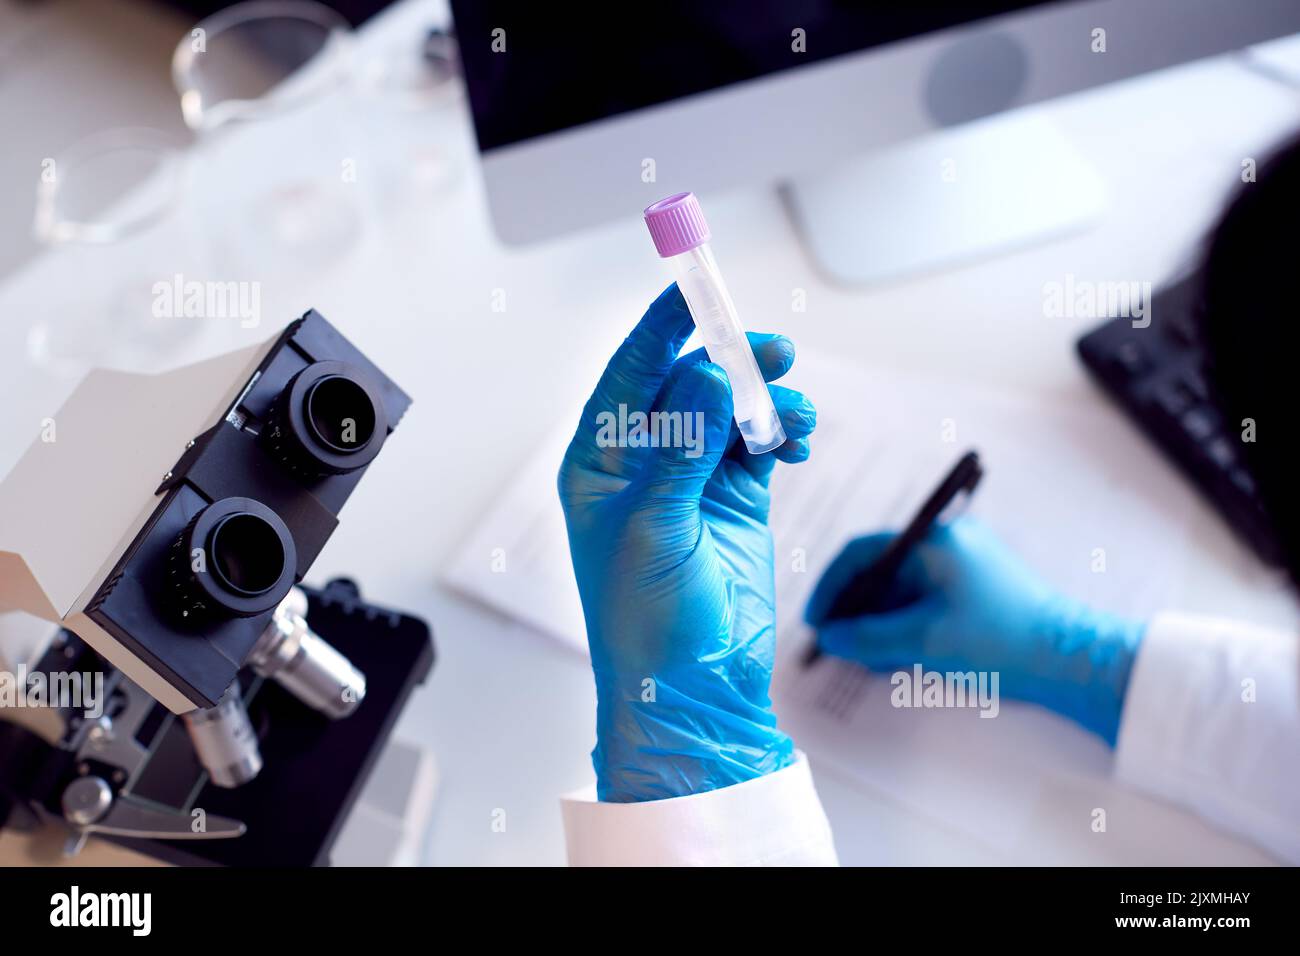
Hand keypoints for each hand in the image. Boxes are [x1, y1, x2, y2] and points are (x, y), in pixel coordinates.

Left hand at [559, 284, 816, 801]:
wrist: (693, 691)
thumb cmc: (648, 625)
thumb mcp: (655, 531)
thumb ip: (683, 453)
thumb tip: (708, 381)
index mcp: (601, 466)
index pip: (630, 378)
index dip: (661, 331)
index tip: (693, 293)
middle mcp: (644, 466)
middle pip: (688, 386)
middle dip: (729, 363)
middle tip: (772, 351)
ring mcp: (692, 481)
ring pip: (731, 411)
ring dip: (765, 402)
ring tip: (794, 415)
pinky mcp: (734, 502)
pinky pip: (759, 445)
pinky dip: (780, 433)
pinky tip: (795, 439)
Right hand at [806, 517, 1144, 744]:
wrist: (1074, 659)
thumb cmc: (1000, 641)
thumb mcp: (923, 641)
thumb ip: (867, 638)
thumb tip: (829, 637)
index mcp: (934, 540)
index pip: (862, 552)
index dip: (831, 587)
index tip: (818, 621)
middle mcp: (949, 541)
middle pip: (882, 570)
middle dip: (856, 610)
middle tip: (840, 644)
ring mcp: (966, 562)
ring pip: (903, 588)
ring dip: (881, 621)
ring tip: (871, 657)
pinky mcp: (978, 585)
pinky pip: (926, 598)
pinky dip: (907, 624)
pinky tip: (901, 655)